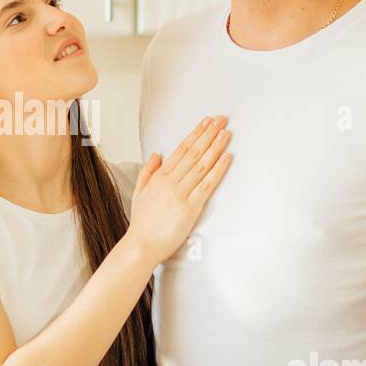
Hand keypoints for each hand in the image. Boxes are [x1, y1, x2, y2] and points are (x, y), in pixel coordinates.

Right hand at [126, 115, 231, 264]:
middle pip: (194, 153)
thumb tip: (156, 154)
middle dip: (209, 135)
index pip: (181, 150)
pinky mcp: (190, 208)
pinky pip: (207, 185)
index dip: (195, 134)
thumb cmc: (142, 222)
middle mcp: (170, 182)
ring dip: (215, 147)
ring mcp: (181, 194)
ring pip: (202, 165)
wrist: (142, 245)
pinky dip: (218, 170)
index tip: (206, 122)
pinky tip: (226, 158)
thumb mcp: (139, 192)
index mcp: (159, 177)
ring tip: (226, 133)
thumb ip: (147, 172)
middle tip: (221, 120)